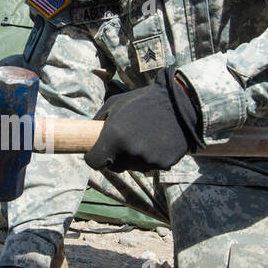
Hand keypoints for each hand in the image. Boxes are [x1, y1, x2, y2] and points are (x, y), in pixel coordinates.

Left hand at [85, 68, 200, 172]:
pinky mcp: (163, 164)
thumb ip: (98, 120)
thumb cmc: (142, 101)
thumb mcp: (114, 103)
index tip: (98, 152)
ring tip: (145, 137)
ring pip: (134, 167)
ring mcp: (148, 160)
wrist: (179, 102)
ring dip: (135, 158)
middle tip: (126, 141)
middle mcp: (130, 153)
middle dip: (116, 157)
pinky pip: (151, 166)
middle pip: (115, 167)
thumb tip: (89, 135)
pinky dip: (152, 158)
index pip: (94, 162)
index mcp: (114, 138)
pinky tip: (158, 142)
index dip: (94, 157)